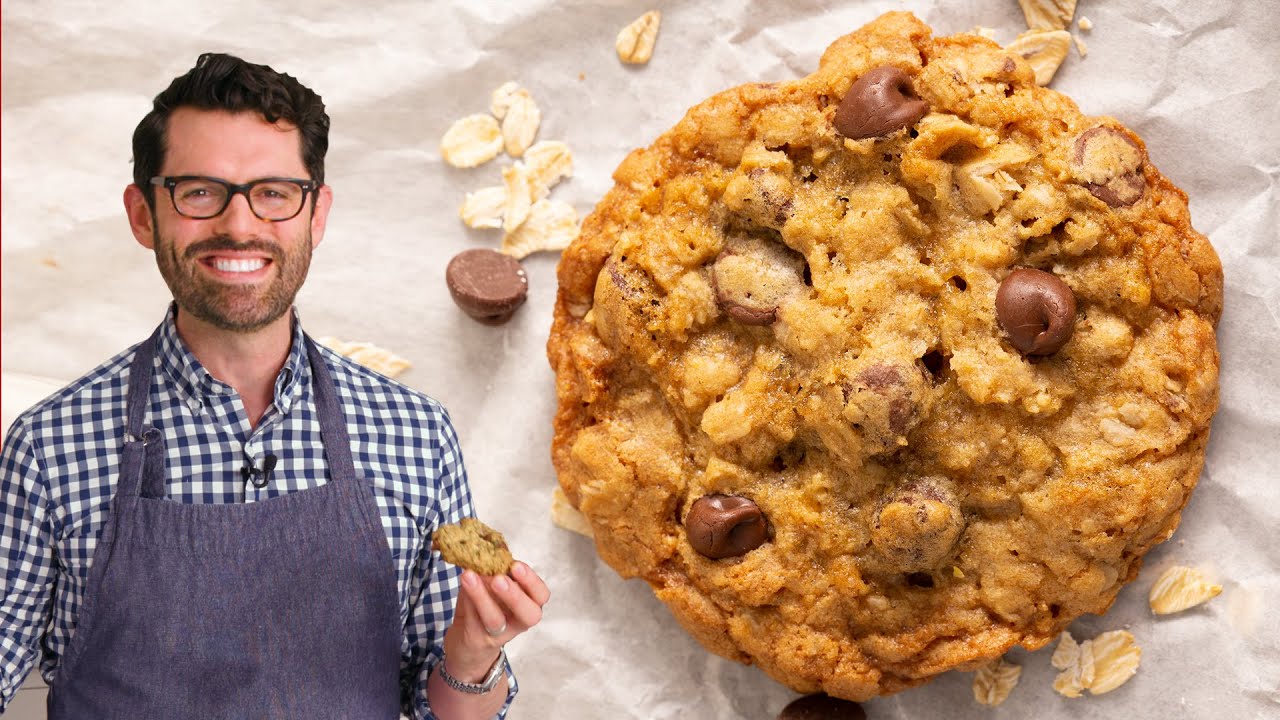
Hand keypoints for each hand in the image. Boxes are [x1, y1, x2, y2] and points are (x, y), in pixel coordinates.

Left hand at [442, 560, 549, 680]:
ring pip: (496, 620)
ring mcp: (498, 634)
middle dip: (515, 595)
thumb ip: (494, 569)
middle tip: (499, 578)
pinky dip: (466, 600)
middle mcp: (518, 621)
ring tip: (470, 576)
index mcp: (528, 603)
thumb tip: (487, 546)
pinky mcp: (477, 639)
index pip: (541, 595)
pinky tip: (462, 583)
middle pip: (529, 615)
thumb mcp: (494, 585)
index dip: (532, 581)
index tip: (516, 566)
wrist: (467, 640)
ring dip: (482, 597)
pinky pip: (473, 621)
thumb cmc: (485, 607)